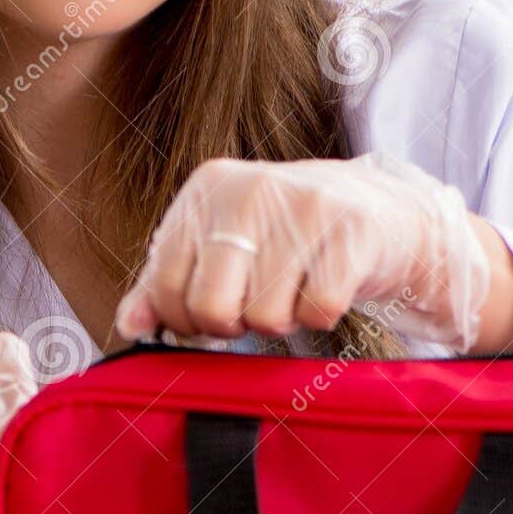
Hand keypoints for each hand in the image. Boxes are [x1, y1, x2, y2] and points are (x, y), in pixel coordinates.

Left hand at [112, 152, 498, 350]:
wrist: (383, 210)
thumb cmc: (289, 236)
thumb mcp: (223, 245)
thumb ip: (167, 283)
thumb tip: (130, 325)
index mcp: (208, 188)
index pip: (166, 286)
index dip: (186, 320)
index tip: (215, 311)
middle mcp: (251, 189)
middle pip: (212, 308)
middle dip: (234, 325)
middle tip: (258, 304)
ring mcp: (304, 206)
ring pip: (266, 316)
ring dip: (284, 319)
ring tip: (297, 286)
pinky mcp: (353, 231)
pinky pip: (318, 311)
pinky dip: (322, 315)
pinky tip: (328, 284)